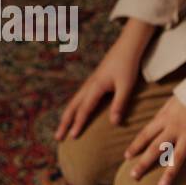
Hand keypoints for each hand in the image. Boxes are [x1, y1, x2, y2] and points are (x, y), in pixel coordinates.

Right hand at [55, 18, 153, 139]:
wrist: (127, 47)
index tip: (72, 137)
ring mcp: (90, 83)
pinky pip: (79, 98)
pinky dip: (73, 108)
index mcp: (95, 87)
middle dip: (65, 123)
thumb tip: (114, 123)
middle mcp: (89, 85)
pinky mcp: (93, 81)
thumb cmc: (128, 66)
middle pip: (73, 107)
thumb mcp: (126, 86)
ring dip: (67, 116)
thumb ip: (119, 104)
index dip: (78, 124)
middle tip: (58, 137)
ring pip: (74, 102)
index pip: (84, 110)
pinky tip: (75, 113)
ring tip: (62, 128)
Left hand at [123, 96, 185, 184]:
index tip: (127, 157)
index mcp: (163, 118)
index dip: (136, 146)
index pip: (145, 134)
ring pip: (177, 157)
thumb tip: (153, 126)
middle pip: (156, 148)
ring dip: (169, 173)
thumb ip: (163, 116)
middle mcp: (173, 128)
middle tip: (134, 176)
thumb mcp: (171, 102)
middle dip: (143, 163)